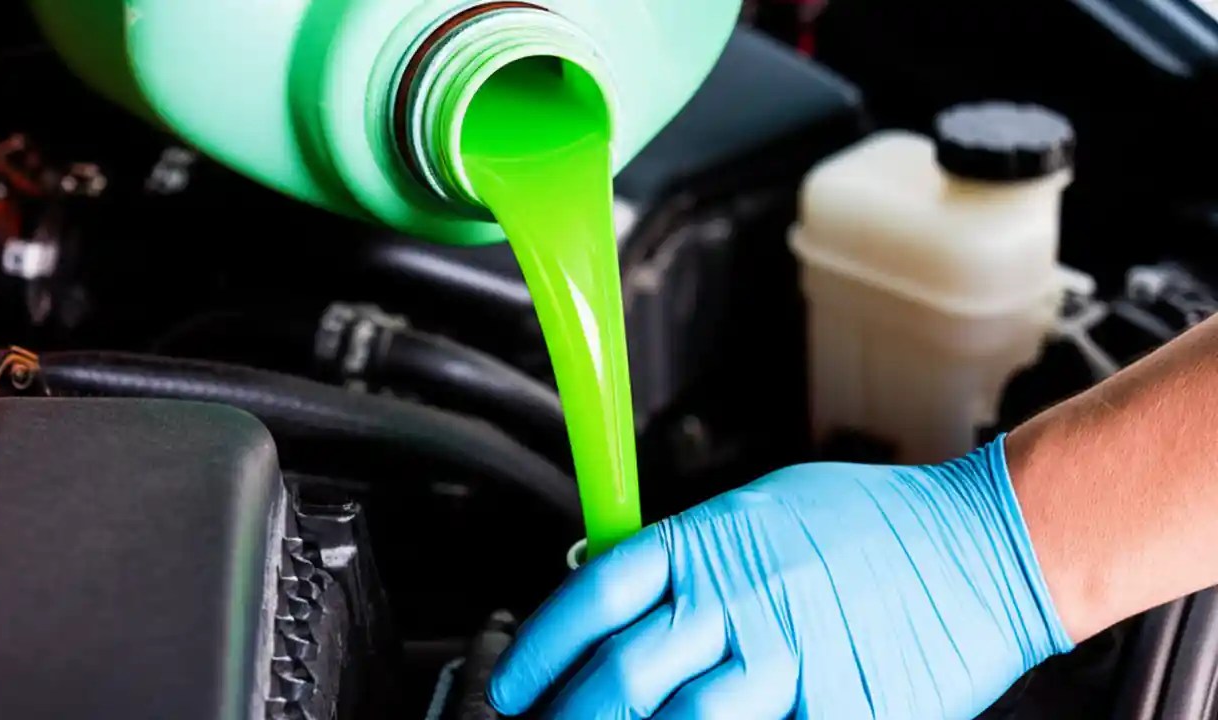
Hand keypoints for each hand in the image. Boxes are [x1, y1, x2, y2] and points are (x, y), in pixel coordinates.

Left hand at [487, 436, 1072, 718]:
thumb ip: (694, 552)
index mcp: (713, 540)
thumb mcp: (766, 509)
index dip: (542, 646)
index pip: (597, 594)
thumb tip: (624, 587)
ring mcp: (788, 657)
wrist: (982, 544)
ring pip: (682, 719)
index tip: (515, 684)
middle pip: (623, 671)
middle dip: (571, 715)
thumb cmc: (877, 525)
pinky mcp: (838, 706)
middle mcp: (739, 597)